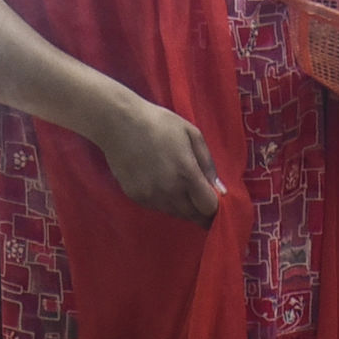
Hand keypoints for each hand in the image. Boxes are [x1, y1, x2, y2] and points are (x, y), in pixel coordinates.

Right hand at [99, 93, 223, 222]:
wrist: (119, 123)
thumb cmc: (159, 123)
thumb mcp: (192, 134)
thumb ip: (208, 163)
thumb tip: (219, 189)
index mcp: (187, 173)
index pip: (208, 207)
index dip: (215, 208)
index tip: (215, 202)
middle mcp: (170, 190)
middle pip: (192, 215)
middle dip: (200, 211)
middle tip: (200, 199)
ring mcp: (151, 196)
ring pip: (175, 213)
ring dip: (182, 207)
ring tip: (180, 188)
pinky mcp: (136, 197)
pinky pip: (157, 207)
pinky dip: (164, 202)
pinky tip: (161, 184)